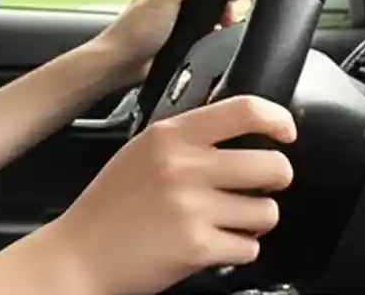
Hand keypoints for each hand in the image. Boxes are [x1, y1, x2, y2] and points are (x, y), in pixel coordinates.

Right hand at [43, 95, 296, 294]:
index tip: (286, 131)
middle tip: (259, 188)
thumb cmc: (109, 207)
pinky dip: (237, 252)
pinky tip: (211, 245)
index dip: (278, 119)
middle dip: (276, 180)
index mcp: (169, 136)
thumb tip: (239, 133)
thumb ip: (184, 139)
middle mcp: (183, 167)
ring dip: (255, 221)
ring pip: (267, 211)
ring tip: (226, 222)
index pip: (244, 110)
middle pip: (272, 165)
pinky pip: (250, 248)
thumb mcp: (140, 153)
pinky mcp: (197, 247)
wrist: (79, 254)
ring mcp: (192, 208)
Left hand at [88, 0, 243, 87]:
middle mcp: (172, 4)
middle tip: (229, 14)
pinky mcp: (177, 44)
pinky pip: (201, 36)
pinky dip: (211, 37)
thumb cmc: (135, 31)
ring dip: (219, 21)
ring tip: (224, 27)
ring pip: (207, 17)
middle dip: (224, 3)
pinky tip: (214, 42)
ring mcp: (174, 24)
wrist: (121, 65)